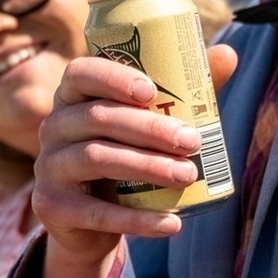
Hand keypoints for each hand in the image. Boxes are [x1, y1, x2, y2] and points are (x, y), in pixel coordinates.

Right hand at [32, 44, 237, 277]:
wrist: (89, 223)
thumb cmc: (125, 155)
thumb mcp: (146, 124)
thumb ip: (182, 92)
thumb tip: (228, 53)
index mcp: (72, 96)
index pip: (82, 73)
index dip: (114, 78)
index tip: (152, 91)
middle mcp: (53, 127)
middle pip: (97, 118)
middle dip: (149, 128)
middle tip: (192, 141)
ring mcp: (49, 167)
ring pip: (97, 158)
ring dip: (147, 167)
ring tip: (188, 176)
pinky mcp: (53, 207)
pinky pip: (97, 212)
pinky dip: (138, 220)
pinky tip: (172, 223)